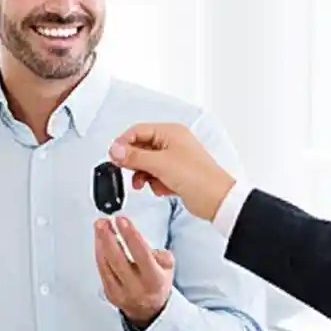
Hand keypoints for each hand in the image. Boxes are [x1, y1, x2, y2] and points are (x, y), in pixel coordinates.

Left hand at [94, 215, 173, 327]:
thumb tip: (138, 242)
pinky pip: (101, 270)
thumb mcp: (167, 268)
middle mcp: (137, 288)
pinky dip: (99, 253)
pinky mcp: (109, 293)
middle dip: (108, 237)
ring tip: (100, 226)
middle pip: (118, 259)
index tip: (121, 220)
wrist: (149, 310)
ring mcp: (121, 292)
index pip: (141, 254)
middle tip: (103, 221)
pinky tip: (99, 241)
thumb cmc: (157, 282)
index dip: (130, 235)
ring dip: (100, 242)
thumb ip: (158, 253)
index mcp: (154, 280)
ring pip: (106, 264)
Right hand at [108, 123, 235, 220]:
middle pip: (140, 147)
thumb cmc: (197, 178)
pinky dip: (154, 182)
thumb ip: (134, 156)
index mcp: (171, 132)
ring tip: (144, 184)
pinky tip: (162, 188)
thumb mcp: (160, 164)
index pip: (138, 131)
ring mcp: (174, 158)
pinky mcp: (175, 174)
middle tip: (129, 172)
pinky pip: (155, 175)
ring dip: (143, 174)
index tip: (114, 158)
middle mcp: (172, 142)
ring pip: (146, 163)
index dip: (123, 143)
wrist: (216, 200)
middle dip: (134, 162)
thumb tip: (114, 150)